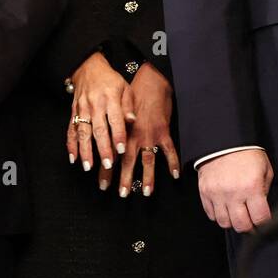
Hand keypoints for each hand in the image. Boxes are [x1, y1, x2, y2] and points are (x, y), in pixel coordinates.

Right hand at [64, 52, 132, 181]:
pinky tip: (73, 158)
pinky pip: (71, 130)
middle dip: (103, 148)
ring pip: (83, 132)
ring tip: (88, 166)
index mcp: (111, 98)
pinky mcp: (73, 112)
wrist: (88, 68)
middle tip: (107, 164)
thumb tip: (133, 120)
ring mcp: (82, 109)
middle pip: (99, 129)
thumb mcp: (125, 87)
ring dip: (85, 150)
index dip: (118, 135)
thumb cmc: (110, 80)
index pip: (115, 119)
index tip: (121, 150)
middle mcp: (95, 104)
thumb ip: (129, 105)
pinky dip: (71, 145)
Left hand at [117, 63, 180, 197]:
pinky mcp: (163, 132)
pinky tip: (175, 175)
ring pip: (147, 161)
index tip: (101, 184)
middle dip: (123, 179)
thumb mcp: (119, 111)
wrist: (151, 83)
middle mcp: (133, 136)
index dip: (105, 171)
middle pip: (126, 162)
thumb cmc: (134, 95)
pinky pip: (169, 151)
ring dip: (146, 178)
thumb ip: (114, 129)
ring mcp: (149, 136)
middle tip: (120, 194)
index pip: (110, 155)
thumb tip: (107, 145)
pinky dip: (173, 163)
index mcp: (121, 132)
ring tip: (145, 192)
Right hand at [197, 149, 272, 232]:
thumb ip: (265, 190)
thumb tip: (261, 208)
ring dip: (232, 221)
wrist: (225, 141)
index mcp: (252, 187)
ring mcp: (217, 194)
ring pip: (224, 223)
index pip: (260, 218)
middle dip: (249, 227)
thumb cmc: (247, 153)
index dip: (264, 223)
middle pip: (241, 225)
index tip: (263, 221)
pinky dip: (219, 215)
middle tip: (250, 221)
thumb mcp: (265, 169)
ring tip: (237, 213)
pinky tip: (225, 207)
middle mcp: (234, 193)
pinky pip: (211, 215)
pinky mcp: (205, 192)